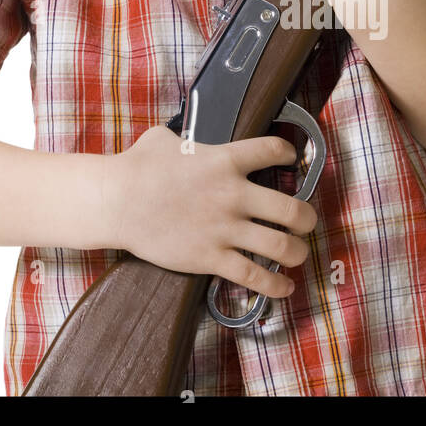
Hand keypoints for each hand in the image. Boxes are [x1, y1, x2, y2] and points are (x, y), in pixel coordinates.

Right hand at [104, 125, 317, 297]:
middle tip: (306, 222)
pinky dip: (275, 285)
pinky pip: (254, 277)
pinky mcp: (211, 257)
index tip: (291, 160)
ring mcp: (224, 229)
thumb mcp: (162, 139)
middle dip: (307, 219)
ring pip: (280, 247)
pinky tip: (284, 287)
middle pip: (291, 210)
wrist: (118, 201)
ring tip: (298, 254)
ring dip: (297, 252)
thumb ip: (182, 139)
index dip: (287, 154)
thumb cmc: (137, 166)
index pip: (271, 151)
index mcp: (224, 160)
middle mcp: (233, 194)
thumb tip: (182, 139)